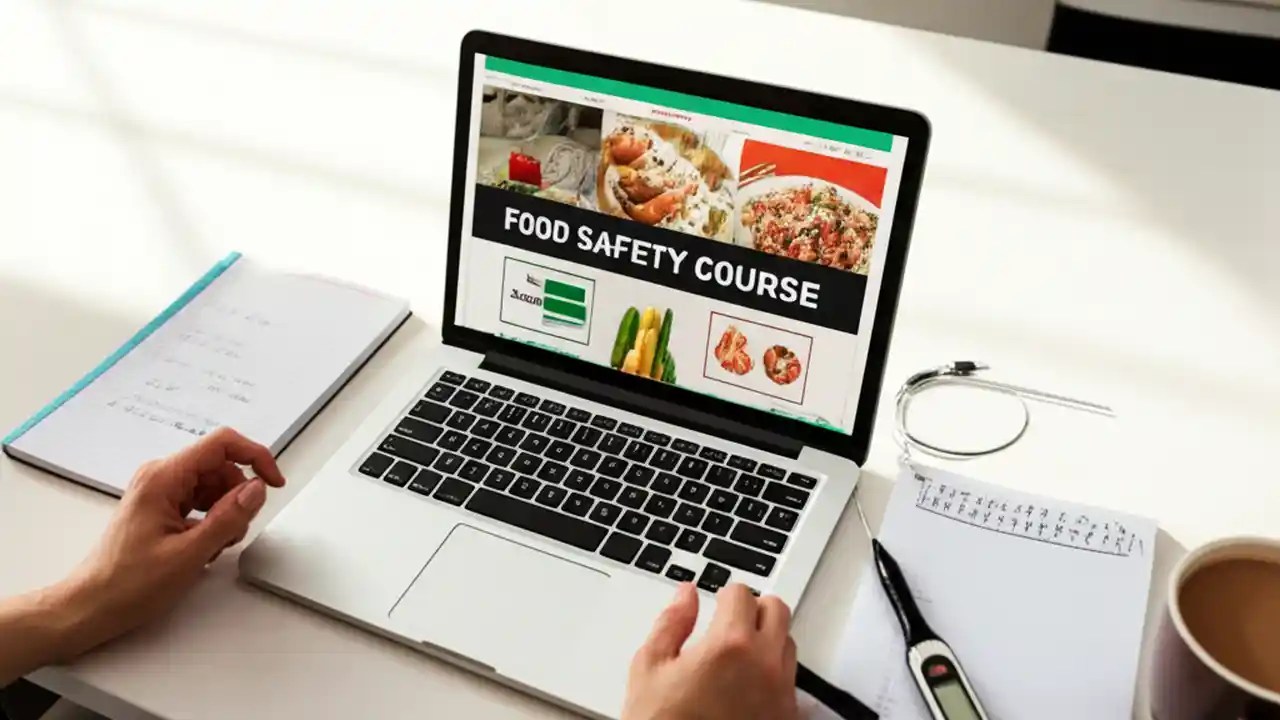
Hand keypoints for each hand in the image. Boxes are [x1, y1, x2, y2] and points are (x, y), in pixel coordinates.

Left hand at [50, 427, 285, 658]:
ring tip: (215, 546)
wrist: (89, 607)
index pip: (221, 444)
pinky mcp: (160, 508)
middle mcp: (161, 476)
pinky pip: (200, 502)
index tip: (274, 485)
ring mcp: (160, 492)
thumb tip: (258, 489)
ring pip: (213, 486)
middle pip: (220, 467)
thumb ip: (228, 518)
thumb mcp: (189, 554)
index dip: (255, 457)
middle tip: (234, 533)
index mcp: (163, 478)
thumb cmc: (130, 585)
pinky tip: (205, 547)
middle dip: (238, 496)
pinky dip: (212, 520)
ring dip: (226, 512)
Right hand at [622, 583, 797, 719]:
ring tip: (736, 656)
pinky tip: (747, 685)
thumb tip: (686, 595)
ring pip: (788, 643)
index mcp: (730, 644)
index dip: (722, 595)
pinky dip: (774, 672)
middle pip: (776, 610)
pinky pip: (791, 680)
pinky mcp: (787, 717)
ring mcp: (782, 693)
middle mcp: (765, 664)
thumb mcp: (649, 669)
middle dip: (753, 609)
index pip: (741, 594)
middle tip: (729, 622)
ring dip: (767, 639)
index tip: (713, 604)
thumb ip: (671, 623)